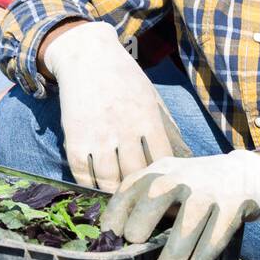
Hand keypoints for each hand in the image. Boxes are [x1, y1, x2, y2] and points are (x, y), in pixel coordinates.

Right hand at [42, 21, 171, 191]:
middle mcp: (124, 130)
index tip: (165, 190)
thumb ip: (167, 127)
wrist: (86, 55)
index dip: (164, 179)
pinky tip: (96, 189)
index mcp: (147, 119)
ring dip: (115, 194)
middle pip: (136, 175)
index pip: (161, 161)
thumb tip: (184, 157)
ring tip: (120, 202)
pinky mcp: (75, 138)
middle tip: (143, 205)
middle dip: (141, 192)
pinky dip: (89, 186)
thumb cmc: (124, 76)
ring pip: (109, 180)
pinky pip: (82, 173)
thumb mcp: (152, 96)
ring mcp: (97, 135)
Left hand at [101, 151, 259, 259]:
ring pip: (189, 219)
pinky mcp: (234, 205)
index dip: (118, 208)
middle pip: (158, 192)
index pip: (133, 184)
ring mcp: (210, 190)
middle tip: (133, 242)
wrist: (245, 175)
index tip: (110, 233)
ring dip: (174, 251)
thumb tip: (118, 238)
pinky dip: (202, 255)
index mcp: (163, 170)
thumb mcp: (170, 183)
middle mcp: (184, 175)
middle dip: (142, 218)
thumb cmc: (196, 187)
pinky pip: (216, 234)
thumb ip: (146, 201)